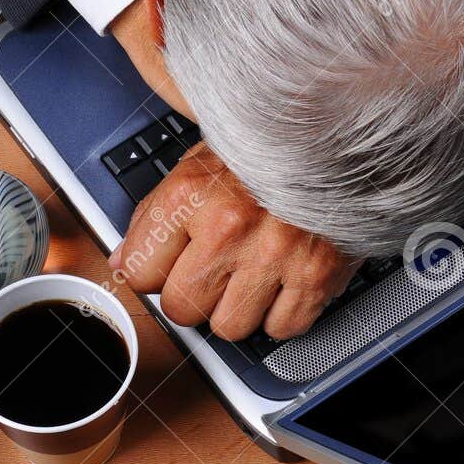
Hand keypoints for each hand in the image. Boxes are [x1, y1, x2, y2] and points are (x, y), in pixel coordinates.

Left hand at [109, 144, 358, 340]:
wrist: (339, 135)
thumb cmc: (266, 150)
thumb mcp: (197, 165)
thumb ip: (154, 216)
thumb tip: (124, 261)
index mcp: (190, 194)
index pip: (140, 272)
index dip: (153, 272)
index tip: (166, 267)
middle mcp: (229, 227)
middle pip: (183, 309)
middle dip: (194, 296)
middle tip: (214, 271)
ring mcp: (274, 255)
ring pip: (229, 328)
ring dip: (238, 309)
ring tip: (251, 275)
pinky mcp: (315, 276)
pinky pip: (281, 329)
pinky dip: (282, 315)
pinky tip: (283, 284)